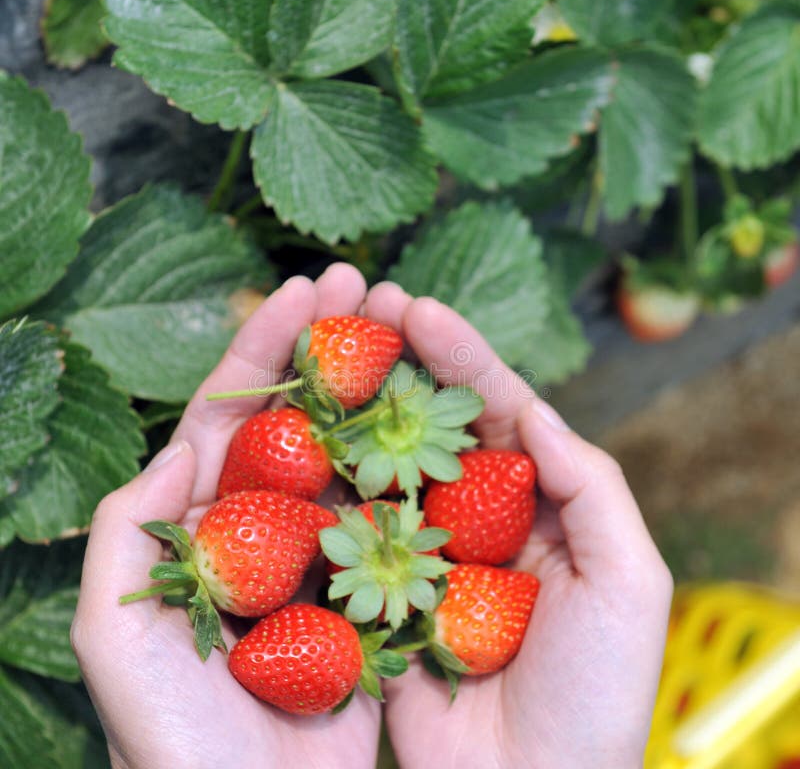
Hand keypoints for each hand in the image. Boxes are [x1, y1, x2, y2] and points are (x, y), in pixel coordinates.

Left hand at [71, 265, 379, 768]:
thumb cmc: (170, 734)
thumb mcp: (118, 634)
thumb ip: (127, 533)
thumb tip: (181, 443)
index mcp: (204, 521)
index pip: (233, 412)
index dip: (266, 347)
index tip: (305, 290)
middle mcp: (264, 525)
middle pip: (300, 416)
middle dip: (329, 347)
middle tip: (366, 286)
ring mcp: (319, 551)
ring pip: (352, 454)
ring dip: (377, 391)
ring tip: (412, 332)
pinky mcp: (365, 587)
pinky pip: (391, 514)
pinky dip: (412, 465)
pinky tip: (440, 422)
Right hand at [362, 284, 673, 768]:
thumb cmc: (599, 689)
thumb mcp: (629, 578)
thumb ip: (592, 484)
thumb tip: (533, 407)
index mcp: (536, 501)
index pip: (493, 410)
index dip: (458, 356)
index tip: (416, 307)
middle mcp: (475, 513)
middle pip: (430, 422)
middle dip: (397, 361)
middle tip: (358, 306)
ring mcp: (421, 548)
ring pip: (384, 462)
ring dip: (354, 406)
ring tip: (319, 349)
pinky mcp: (378, 590)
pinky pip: (348, 527)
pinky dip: (323, 481)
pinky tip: (296, 436)